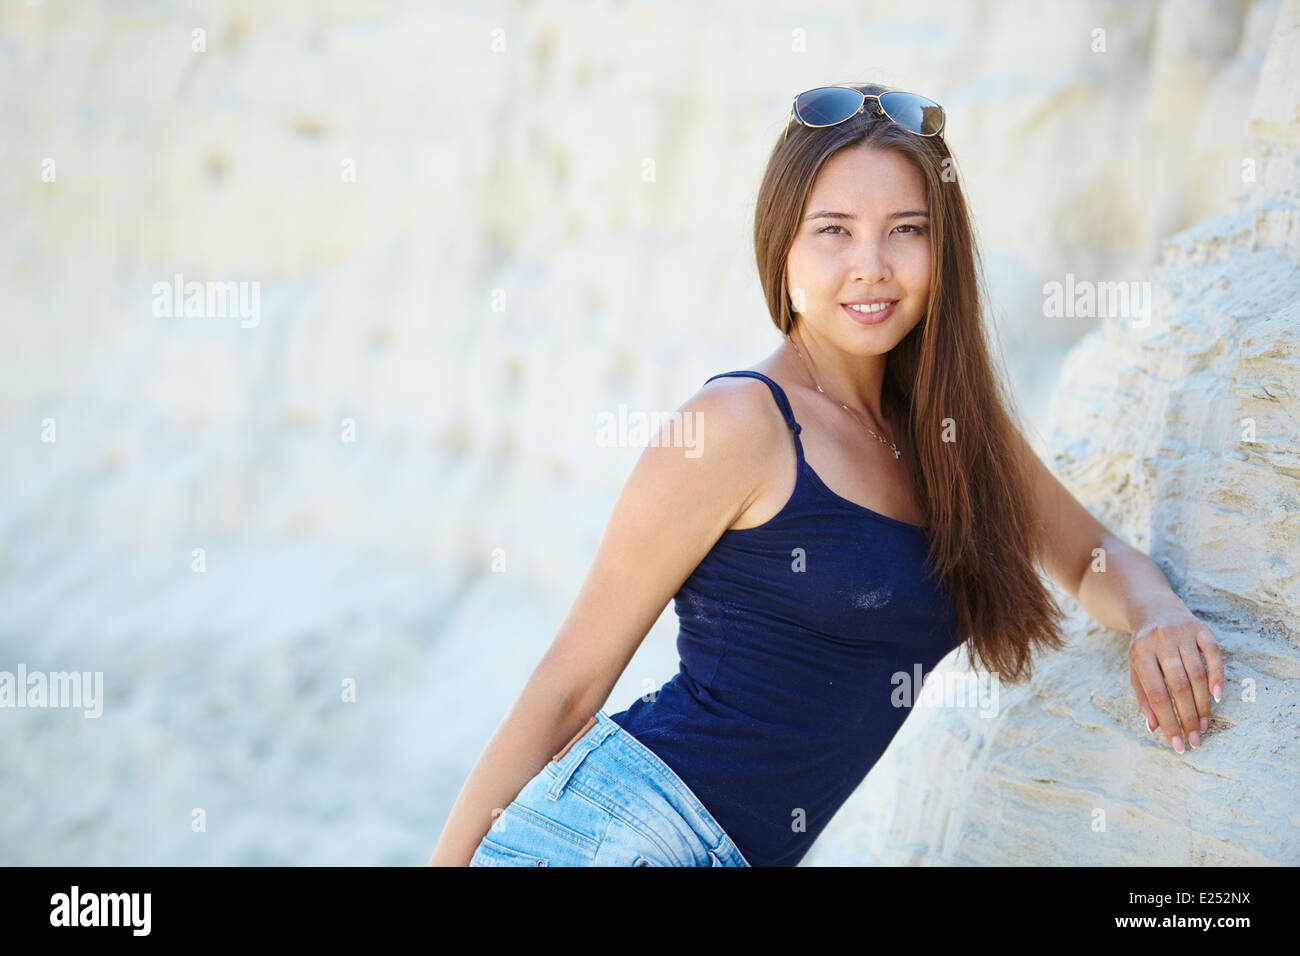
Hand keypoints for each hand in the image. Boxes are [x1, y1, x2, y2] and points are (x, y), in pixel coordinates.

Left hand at [1128, 602, 1224, 752]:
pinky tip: (1217, 697)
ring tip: (1203, 726)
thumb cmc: (1144, 648)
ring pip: (1197, 674)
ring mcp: (1181, 633)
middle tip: (1195, 740)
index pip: (1157, 694)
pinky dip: (1217, 676)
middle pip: (1179, 686)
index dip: (1168, 722)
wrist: (1154, 610)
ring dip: (1203, 704)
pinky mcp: (1201, 628)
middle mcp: (1160, 641)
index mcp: (1140, 653)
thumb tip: (1154, 728)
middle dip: (1188, 718)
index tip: (1177, 744)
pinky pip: (1213, 655)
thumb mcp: (1136, 669)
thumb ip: (1144, 697)